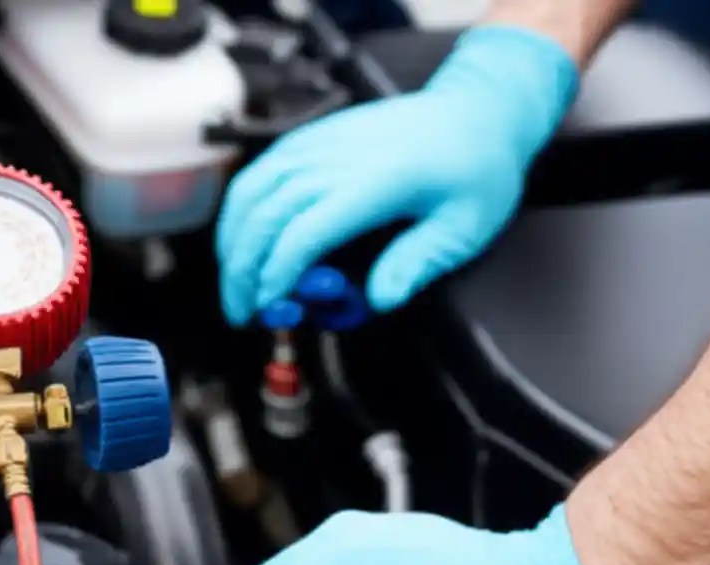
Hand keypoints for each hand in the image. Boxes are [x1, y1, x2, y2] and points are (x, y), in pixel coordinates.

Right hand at [217, 26, 578, 324]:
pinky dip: (240, 210)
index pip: (304, 232)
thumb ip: (418, 262)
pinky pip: (258, 172)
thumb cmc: (475, 171)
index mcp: (377, 182)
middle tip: (242, 311)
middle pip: (265, 216)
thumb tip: (380, 299)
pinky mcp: (310, 137)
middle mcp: (337, 158)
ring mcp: (318, 143)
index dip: (278, 275)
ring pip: (250, 190)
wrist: (476, 109)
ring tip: (237, 281)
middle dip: (243, 270)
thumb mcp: (465, 226)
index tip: (270, 307)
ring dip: (232, 241)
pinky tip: (242, 240)